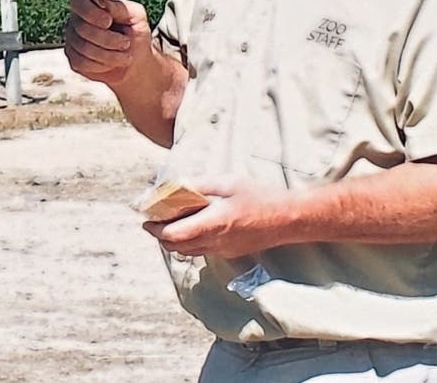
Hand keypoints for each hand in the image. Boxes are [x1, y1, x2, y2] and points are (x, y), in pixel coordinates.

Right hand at [64, 0, 152, 86]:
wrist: (136, 63)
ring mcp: (73, 40)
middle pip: (82, 28)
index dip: (91, 12)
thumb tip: (101, 0)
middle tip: (126, 43)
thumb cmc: (136, 34)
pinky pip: (82, 63)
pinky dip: (102, 65)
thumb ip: (120, 7)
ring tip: (126, 56)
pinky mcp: (74, 59)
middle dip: (108, 39)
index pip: (78, 1)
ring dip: (109, 55)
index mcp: (92, 3)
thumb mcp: (136, 16)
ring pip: (83, 48)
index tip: (108, 22)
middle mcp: (78, 19)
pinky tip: (112, 63)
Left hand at [142, 178, 294, 259]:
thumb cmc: (261, 196)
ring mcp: (223, 251)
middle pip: (176, 247)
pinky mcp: (230, 253)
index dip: (156, 229)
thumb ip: (201, 185)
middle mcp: (216, 242)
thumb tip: (177, 186)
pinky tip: (193, 227)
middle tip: (154, 221)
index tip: (146, 219)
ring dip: (174, 241)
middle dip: (160, 236)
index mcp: (213, 223)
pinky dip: (190, 243)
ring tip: (169, 224)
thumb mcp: (228, 183)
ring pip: (188, 252)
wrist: (289, 219)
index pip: (174, 234)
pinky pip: (202, 252)